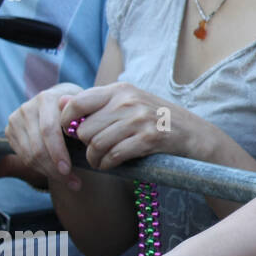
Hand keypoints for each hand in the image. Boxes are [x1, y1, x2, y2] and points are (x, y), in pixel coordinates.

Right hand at [5, 83, 84, 190]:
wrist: (56, 100)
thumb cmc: (76, 108)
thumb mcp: (84, 107)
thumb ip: (84, 116)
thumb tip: (81, 125)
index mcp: (47, 99)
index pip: (49, 130)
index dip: (57, 152)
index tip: (68, 170)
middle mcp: (28, 108)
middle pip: (37, 146)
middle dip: (54, 168)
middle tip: (73, 183)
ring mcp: (16, 119)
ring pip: (29, 155)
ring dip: (48, 172)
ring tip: (69, 182)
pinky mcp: (10, 131)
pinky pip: (23, 156)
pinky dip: (40, 169)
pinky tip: (56, 174)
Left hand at [58, 83, 189, 170]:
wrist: (194, 133)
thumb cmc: (157, 119)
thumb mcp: (129, 102)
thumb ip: (96, 103)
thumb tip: (61, 101)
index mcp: (120, 90)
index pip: (77, 103)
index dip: (66, 122)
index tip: (72, 134)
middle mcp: (128, 101)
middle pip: (84, 130)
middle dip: (85, 146)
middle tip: (93, 150)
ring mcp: (139, 120)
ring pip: (96, 145)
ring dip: (95, 159)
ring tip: (101, 160)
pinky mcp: (148, 139)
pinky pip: (113, 156)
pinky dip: (108, 164)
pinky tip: (112, 164)